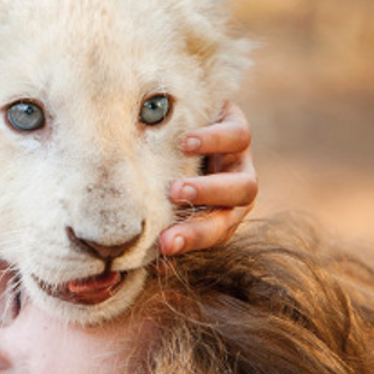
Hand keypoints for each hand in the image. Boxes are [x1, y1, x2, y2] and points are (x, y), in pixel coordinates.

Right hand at [160, 101, 256, 254]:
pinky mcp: (236, 126)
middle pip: (231, 216)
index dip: (189, 242)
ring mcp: (239, 161)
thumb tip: (130, 259)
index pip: (212, 234)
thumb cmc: (163, 164)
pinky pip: (238, 136)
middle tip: (168, 227)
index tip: (162, 246)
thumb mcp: (160, 195)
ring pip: (244, 185)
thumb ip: (153, 223)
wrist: (178, 114)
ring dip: (210, 190)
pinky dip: (213, 141)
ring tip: (176, 189)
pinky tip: (184, 143)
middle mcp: (234, 192)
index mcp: (220, 213)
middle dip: (202, 224)